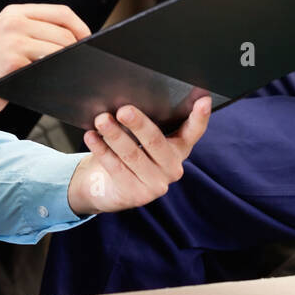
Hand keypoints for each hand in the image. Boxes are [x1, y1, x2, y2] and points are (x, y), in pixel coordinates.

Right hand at [0, 4, 89, 140]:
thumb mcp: (2, 40)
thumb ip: (31, 34)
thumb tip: (69, 43)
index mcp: (13, 13)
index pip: (60, 12)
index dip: (80, 27)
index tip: (88, 41)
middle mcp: (13, 22)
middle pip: (63, 31)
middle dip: (77, 49)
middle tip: (80, 63)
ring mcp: (13, 40)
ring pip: (58, 49)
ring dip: (68, 63)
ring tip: (67, 74)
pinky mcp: (13, 60)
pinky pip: (47, 65)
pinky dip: (55, 74)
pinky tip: (52, 81)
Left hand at [67, 97, 210, 214]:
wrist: (109, 188)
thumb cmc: (129, 154)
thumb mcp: (142, 139)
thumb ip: (145, 123)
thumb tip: (129, 102)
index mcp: (179, 148)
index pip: (193, 131)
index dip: (200, 116)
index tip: (203, 100)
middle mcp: (173, 167)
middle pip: (156, 141)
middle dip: (139, 124)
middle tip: (124, 110)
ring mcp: (156, 184)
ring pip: (133, 155)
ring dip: (115, 135)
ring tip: (101, 120)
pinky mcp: (136, 195)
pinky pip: (116, 168)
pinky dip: (102, 150)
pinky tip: (92, 137)